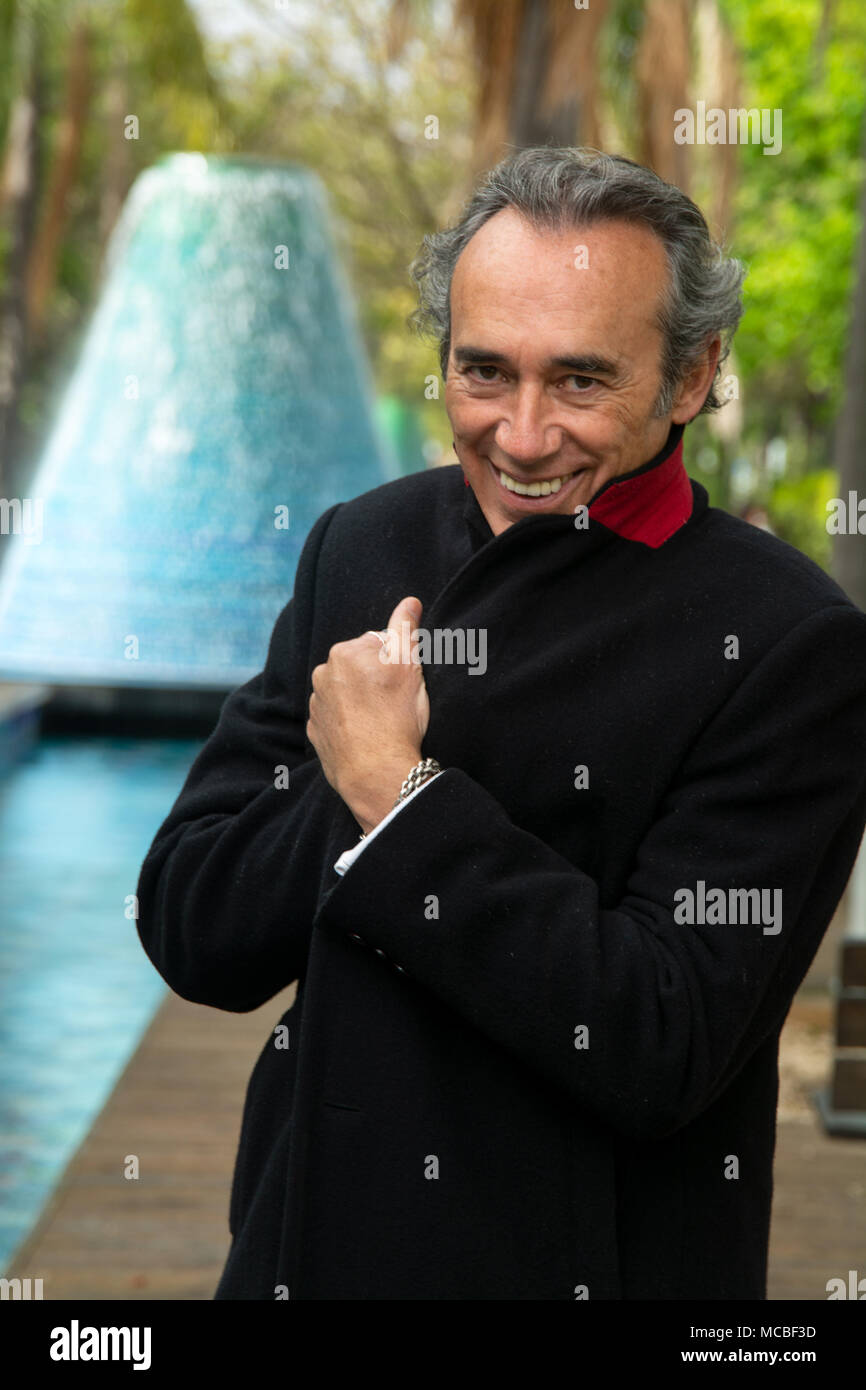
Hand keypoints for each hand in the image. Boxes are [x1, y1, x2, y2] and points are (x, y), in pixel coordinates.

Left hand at [307, 595, 430, 832]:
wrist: (376, 772)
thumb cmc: (397, 717)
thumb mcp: (409, 666)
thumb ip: (406, 629)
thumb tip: (410, 601)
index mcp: (344, 652)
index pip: (377, 645)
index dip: (396, 663)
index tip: (404, 683)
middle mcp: (322, 674)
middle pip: (358, 667)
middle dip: (375, 679)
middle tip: (396, 703)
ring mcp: (316, 705)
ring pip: (346, 693)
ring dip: (361, 701)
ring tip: (382, 722)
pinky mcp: (315, 732)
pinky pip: (335, 719)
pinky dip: (349, 723)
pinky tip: (366, 735)